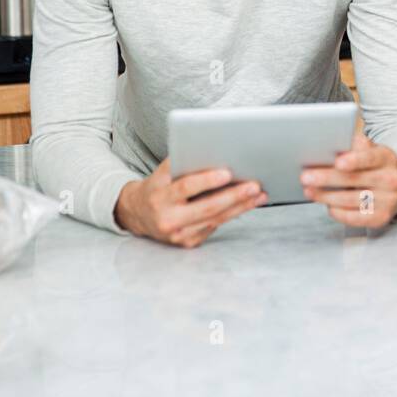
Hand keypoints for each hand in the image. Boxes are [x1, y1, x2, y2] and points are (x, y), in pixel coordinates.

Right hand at [114, 156, 266, 246]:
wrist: (137, 213)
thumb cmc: (158, 185)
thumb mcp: (163, 172)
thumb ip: (184, 164)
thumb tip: (217, 152)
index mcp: (158, 196)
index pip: (185, 187)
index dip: (207, 180)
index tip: (228, 173)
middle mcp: (167, 218)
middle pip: (206, 208)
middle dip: (234, 196)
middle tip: (254, 185)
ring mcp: (177, 235)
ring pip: (214, 220)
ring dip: (240, 207)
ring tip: (259, 194)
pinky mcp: (186, 243)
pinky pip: (213, 227)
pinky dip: (232, 215)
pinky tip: (247, 205)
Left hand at [300, 131, 396, 228]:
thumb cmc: (375, 166)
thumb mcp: (370, 151)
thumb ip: (355, 146)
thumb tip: (333, 143)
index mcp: (386, 157)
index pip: (370, 158)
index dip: (354, 160)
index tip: (338, 162)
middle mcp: (390, 179)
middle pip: (354, 179)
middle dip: (327, 178)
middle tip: (305, 177)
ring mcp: (387, 200)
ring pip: (351, 199)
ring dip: (326, 196)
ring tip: (309, 191)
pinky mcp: (380, 218)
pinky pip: (354, 217)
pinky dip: (338, 212)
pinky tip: (326, 205)